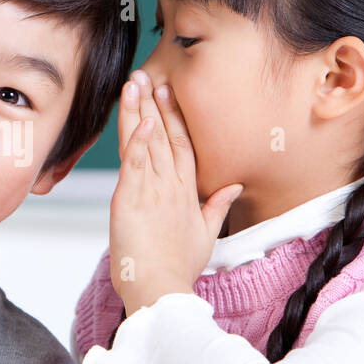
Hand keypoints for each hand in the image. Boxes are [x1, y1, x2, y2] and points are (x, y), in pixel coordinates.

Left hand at [110, 70, 242, 315]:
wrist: (160, 289)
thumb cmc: (178, 267)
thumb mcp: (206, 234)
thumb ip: (217, 206)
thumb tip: (234, 187)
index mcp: (188, 193)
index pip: (182, 145)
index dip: (174, 117)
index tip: (167, 92)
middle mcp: (171, 186)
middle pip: (164, 135)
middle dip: (154, 103)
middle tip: (146, 75)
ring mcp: (152, 190)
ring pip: (146, 142)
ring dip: (140, 111)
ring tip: (134, 84)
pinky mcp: (130, 199)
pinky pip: (134, 163)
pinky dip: (137, 140)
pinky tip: (139, 119)